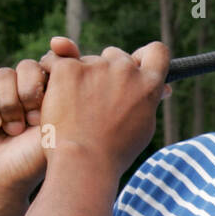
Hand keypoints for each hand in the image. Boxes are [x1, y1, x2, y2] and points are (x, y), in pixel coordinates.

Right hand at [0, 38, 82, 198]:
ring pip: (3, 75)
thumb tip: (70, 62)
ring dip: (8, 103)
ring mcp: (1, 94)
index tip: (50, 85)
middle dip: (28, 92)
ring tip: (11, 130)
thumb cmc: (34, 160)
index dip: (50, 69)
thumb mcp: (57, 128)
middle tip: (32, 120)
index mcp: (50, 94)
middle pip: (27, 67)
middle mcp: (26, 91)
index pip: (51, 63)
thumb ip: (66, 97)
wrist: (0, 182)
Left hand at [37, 38, 170, 177]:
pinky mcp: (68, 69)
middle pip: (115, 55)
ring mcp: (96, 66)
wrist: (84, 163)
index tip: (136, 64)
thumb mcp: (143, 126)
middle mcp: (125, 69)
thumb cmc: (113, 152)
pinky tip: (52, 95)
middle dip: (106, 71)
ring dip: (81, 76)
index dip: (145, 56)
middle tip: (95, 100)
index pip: (156, 52)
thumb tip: (161, 87)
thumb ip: (148, 101)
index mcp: (148, 84)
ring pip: (86, 60)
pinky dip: (53, 74)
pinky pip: (56, 61)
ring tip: (74, 109)